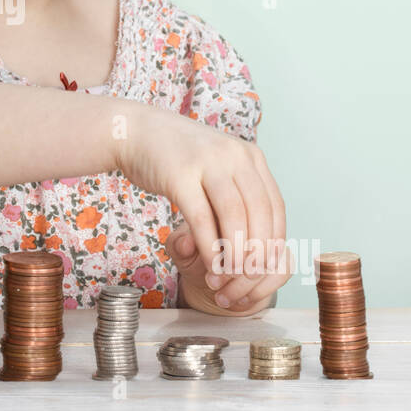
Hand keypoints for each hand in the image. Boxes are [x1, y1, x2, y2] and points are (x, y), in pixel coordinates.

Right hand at [116, 102, 287, 302]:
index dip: (273, 242)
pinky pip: (202, 218)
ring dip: (235, 254)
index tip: (265, 268)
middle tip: (247, 280)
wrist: (135, 131)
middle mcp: (234, 156)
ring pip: (235, 216)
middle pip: (259, 213)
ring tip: (229, 277)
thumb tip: (257, 238)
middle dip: (256, 253)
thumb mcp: (217, 167)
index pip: (275, 206)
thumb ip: (236, 194)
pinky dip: (210, 246)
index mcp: (249, 156)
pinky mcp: (179, 175)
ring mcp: (207, 162)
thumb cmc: (176, 156)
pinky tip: (210, 265)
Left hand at [164, 217, 292, 311]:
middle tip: (212, 284)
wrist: (215, 276)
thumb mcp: (181, 251)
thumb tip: (186, 243)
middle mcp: (253, 210)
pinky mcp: (283, 252)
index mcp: (225, 201)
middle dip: (233, 269)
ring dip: (245, 284)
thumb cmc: (197, 257)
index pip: (230, 215)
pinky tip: (242, 298)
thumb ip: (179, 246)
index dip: (219, 248)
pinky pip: (282, 270)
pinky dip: (261, 289)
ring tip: (222, 296)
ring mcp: (272, 232)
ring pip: (269, 256)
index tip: (209, 270)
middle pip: (254, 237)